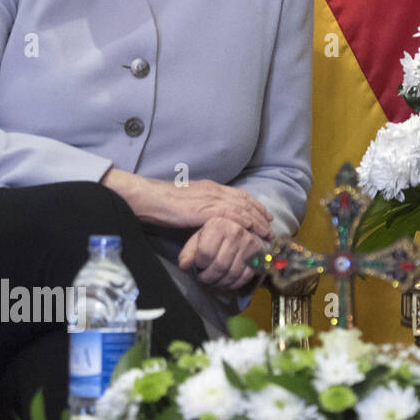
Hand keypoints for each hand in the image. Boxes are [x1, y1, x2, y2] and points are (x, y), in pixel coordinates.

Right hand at [103, 168, 272, 239]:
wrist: (148, 198)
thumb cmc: (161, 202)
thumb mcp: (187, 201)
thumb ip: (200, 206)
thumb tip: (209, 216)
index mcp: (209, 188)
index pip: (238, 194)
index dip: (253, 204)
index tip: (264, 214)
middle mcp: (214, 190)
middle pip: (244, 200)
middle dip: (260, 212)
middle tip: (271, 224)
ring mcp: (210, 199)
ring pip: (241, 208)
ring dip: (256, 220)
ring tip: (266, 232)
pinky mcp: (205, 209)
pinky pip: (230, 215)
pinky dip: (244, 222)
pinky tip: (252, 230)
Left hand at [178, 217, 266, 290]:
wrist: (243, 232)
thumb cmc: (216, 236)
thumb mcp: (199, 239)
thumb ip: (189, 252)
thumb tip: (184, 266)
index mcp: (219, 224)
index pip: (205, 253)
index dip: (199, 265)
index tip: (198, 267)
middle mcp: (237, 231)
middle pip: (219, 265)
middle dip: (208, 278)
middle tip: (204, 279)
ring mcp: (250, 243)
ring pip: (232, 273)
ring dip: (220, 283)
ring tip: (213, 282)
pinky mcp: (259, 254)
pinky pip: (245, 277)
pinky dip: (233, 285)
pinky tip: (225, 283)